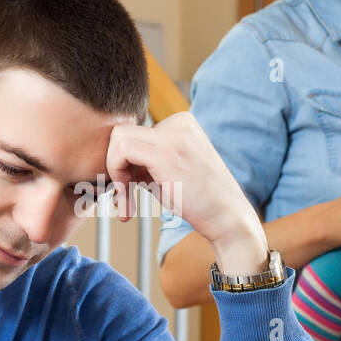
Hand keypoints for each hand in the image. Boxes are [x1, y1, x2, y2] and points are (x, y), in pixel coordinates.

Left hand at [105, 112, 267, 273]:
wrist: (227, 217)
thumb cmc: (199, 200)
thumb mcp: (171, 171)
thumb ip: (147, 160)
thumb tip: (113, 158)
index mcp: (182, 123)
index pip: (134, 132)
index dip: (124, 162)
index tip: (130, 190)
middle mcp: (179, 123)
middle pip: (122, 133)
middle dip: (116, 166)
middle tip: (123, 195)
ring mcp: (174, 136)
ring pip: (118, 138)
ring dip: (115, 173)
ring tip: (125, 203)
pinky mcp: (166, 153)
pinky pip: (122, 151)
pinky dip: (117, 177)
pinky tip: (127, 203)